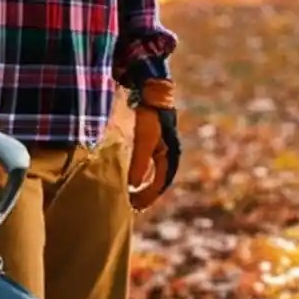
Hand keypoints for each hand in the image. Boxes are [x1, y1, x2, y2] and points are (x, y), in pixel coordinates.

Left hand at [127, 78, 180, 211]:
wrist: (150, 91)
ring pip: (153, 171)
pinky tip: (128, 174)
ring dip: (143, 183)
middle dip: (147, 193)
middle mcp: (169, 152)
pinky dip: (139, 171)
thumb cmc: (149, 117)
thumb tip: (131, 185)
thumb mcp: (144, 140)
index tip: (137, 206)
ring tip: (130, 194)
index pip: (162, 182)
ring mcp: (162, 146)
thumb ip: (139, 163)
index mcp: (171, 156)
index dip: (150, 196)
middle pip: (158, 179)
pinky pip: (147, 162)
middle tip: (133, 205)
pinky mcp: (153, 139)